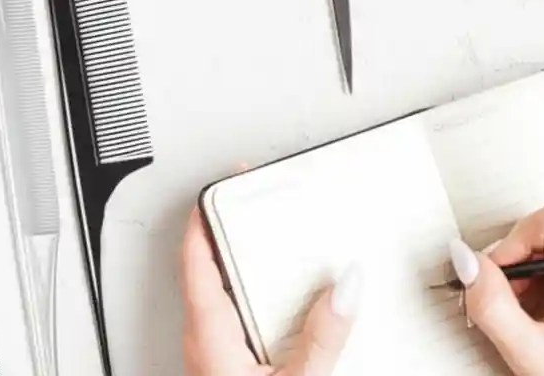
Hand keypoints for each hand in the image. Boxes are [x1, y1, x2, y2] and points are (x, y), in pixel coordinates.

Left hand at [180, 208, 360, 375]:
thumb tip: (346, 288)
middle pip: (209, 269)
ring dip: (248, 266)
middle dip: (234, 233)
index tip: (229, 185)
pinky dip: (258, 296)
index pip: (196, 258)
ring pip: (223, 293)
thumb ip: (322, 338)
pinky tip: (286, 301)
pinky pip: (237, 318)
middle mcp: (203, 340)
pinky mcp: (228, 366)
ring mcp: (213, 353)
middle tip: (259, 204)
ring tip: (280, 245)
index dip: (207, 216)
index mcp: (208, 333)